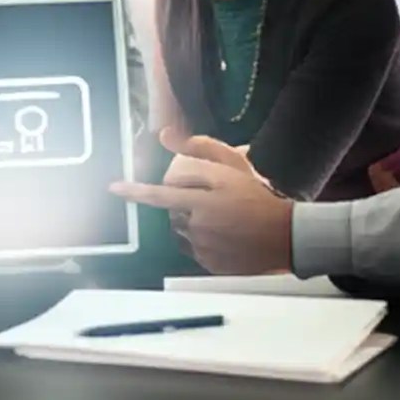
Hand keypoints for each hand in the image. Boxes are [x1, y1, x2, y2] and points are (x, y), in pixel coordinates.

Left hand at [111, 129, 293, 274]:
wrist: (285, 235)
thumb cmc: (258, 197)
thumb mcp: (231, 165)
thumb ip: (197, 149)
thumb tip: (165, 135)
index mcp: (201, 201)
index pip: (158, 195)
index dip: (134, 192)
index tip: (114, 188)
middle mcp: (197, 226)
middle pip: (172, 213)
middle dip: (183, 204)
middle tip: (210, 200)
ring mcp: (203, 248)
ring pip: (182, 231)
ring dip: (191, 222)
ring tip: (220, 217)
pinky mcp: (209, 264)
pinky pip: (194, 249)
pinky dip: (201, 240)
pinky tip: (222, 233)